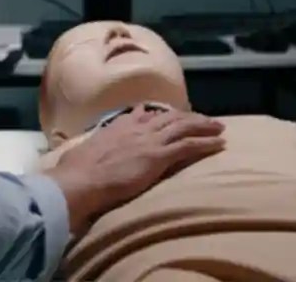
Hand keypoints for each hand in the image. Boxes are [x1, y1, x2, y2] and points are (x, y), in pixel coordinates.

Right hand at [43, 106, 224, 233]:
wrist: (81, 179)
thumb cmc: (76, 171)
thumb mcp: (83, 151)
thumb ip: (93, 148)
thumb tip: (85, 153)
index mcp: (119, 126)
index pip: (144, 115)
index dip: (160, 114)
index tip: (169, 114)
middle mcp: (137, 128)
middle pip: (170, 117)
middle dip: (189, 117)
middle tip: (204, 119)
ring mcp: (150, 140)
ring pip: (184, 127)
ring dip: (204, 126)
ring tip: (219, 128)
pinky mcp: (159, 156)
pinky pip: (189, 146)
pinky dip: (206, 143)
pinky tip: (219, 143)